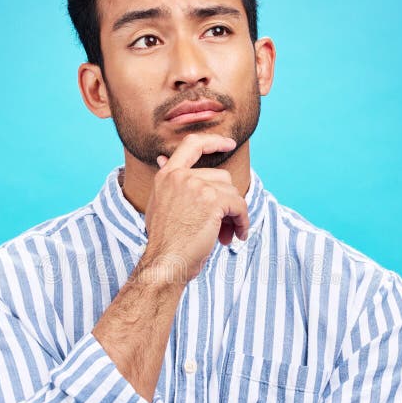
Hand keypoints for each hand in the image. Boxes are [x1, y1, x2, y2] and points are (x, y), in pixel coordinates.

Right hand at [145, 133, 248, 282]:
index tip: (229, 143)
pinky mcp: (212, 200)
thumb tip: (162, 158)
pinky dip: (242, 222)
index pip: (192, 144)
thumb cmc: (165, 241)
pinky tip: (237, 236)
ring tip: (226, 234)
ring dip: (234, 215)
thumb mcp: (158, 203)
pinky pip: (239, 206)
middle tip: (223, 225)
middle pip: (221, 178)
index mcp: (167, 175)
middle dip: (226, 202)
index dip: (213, 141)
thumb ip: (168, 182)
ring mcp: (196, 186)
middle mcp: (180, 176)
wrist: (165, 262)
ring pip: (232, 193)